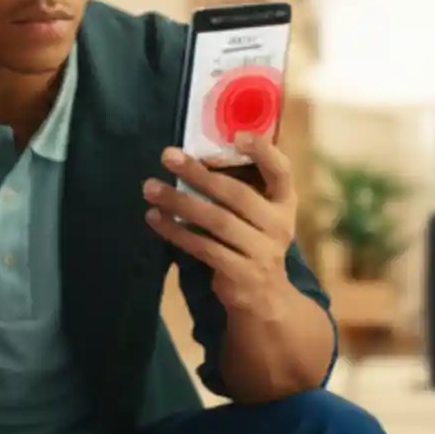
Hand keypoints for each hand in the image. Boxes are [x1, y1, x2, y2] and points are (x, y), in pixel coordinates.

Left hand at [143, 133, 297, 321]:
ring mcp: (262, 251)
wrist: (267, 298)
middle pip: (236, 194)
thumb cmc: (253, 241)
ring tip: (150, 188)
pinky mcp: (240, 273)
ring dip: (179, 202)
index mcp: (284, 202)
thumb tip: (192, 156)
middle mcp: (278, 224)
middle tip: (168, 156)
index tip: (237, 135)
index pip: (281, 170)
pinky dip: (176, 232)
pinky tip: (155, 218)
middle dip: (198, 173)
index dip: (262, 151)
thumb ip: (240, 187)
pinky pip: (203, 247)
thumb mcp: (259, 214)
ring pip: (216, 221)